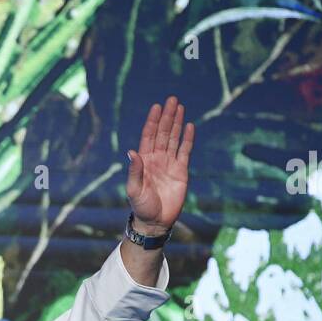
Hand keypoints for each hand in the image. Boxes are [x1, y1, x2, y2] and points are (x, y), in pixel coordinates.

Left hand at [126, 96, 193, 231]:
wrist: (155, 221)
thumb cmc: (141, 206)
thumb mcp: (134, 189)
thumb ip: (135, 170)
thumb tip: (132, 152)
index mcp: (144, 160)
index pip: (149, 136)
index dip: (153, 121)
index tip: (157, 106)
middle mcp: (157, 158)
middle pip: (163, 133)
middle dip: (167, 116)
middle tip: (172, 99)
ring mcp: (169, 163)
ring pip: (174, 138)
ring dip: (177, 123)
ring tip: (180, 107)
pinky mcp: (181, 171)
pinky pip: (185, 151)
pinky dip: (187, 139)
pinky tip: (190, 126)